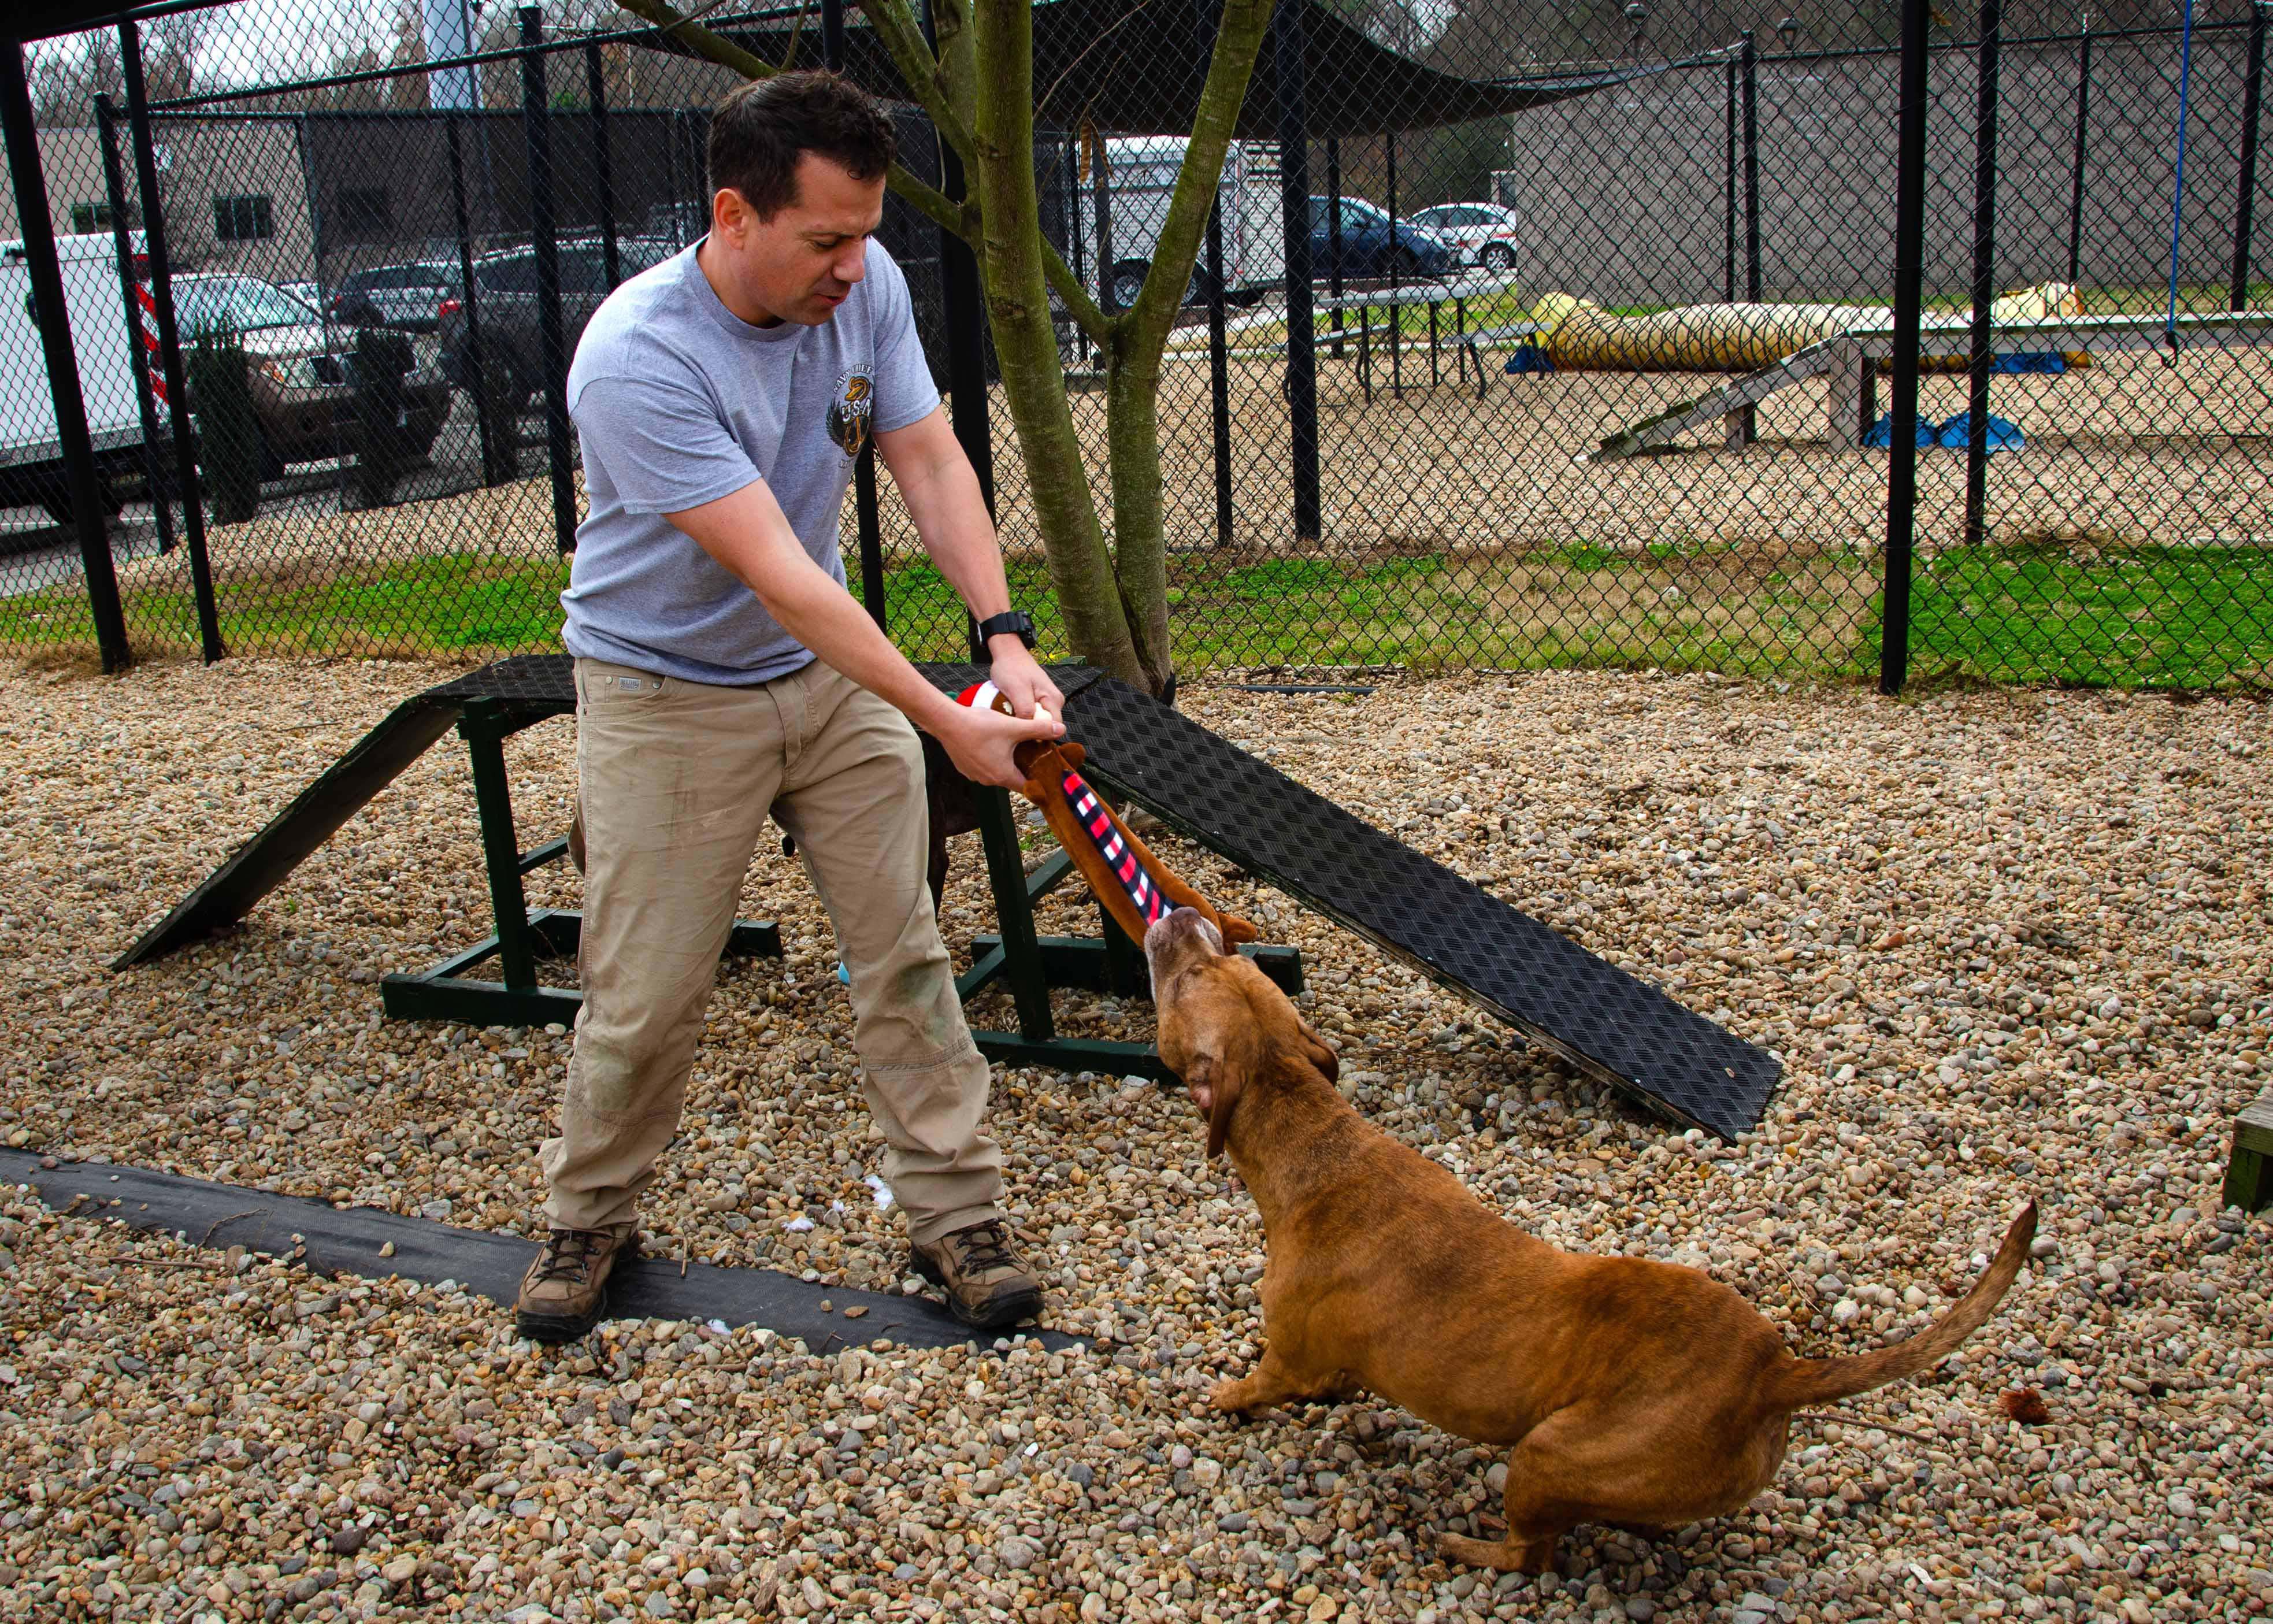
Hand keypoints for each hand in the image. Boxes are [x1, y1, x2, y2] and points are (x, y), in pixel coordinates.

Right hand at [935, 700, 1060, 790]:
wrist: (946, 721)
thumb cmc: (978, 726)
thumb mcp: (1013, 727)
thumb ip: (1038, 730)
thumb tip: (1060, 730)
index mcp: (1002, 775)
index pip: (1026, 786)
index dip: (1037, 779)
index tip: (1044, 773)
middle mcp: (987, 780)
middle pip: (1012, 778)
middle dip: (1021, 766)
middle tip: (1030, 752)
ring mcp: (974, 775)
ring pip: (996, 771)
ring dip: (1004, 761)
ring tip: (1010, 744)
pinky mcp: (964, 767)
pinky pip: (983, 765)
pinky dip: (989, 757)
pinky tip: (990, 742)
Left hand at [987, 643, 1066, 733]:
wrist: (1008, 653)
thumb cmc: (1012, 668)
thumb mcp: (1017, 690)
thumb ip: (1026, 710)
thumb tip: (1029, 729)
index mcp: (1054, 699)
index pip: (1054, 728)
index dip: (1040, 736)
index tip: (1023, 737)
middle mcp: (1054, 701)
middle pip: (1046, 726)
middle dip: (1031, 730)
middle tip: (1013, 727)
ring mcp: (1046, 701)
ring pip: (1038, 721)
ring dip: (1025, 723)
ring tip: (1010, 720)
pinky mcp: (1038, 701)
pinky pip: (1033, 716)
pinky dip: (1022, 717)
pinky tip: (1012, 715)